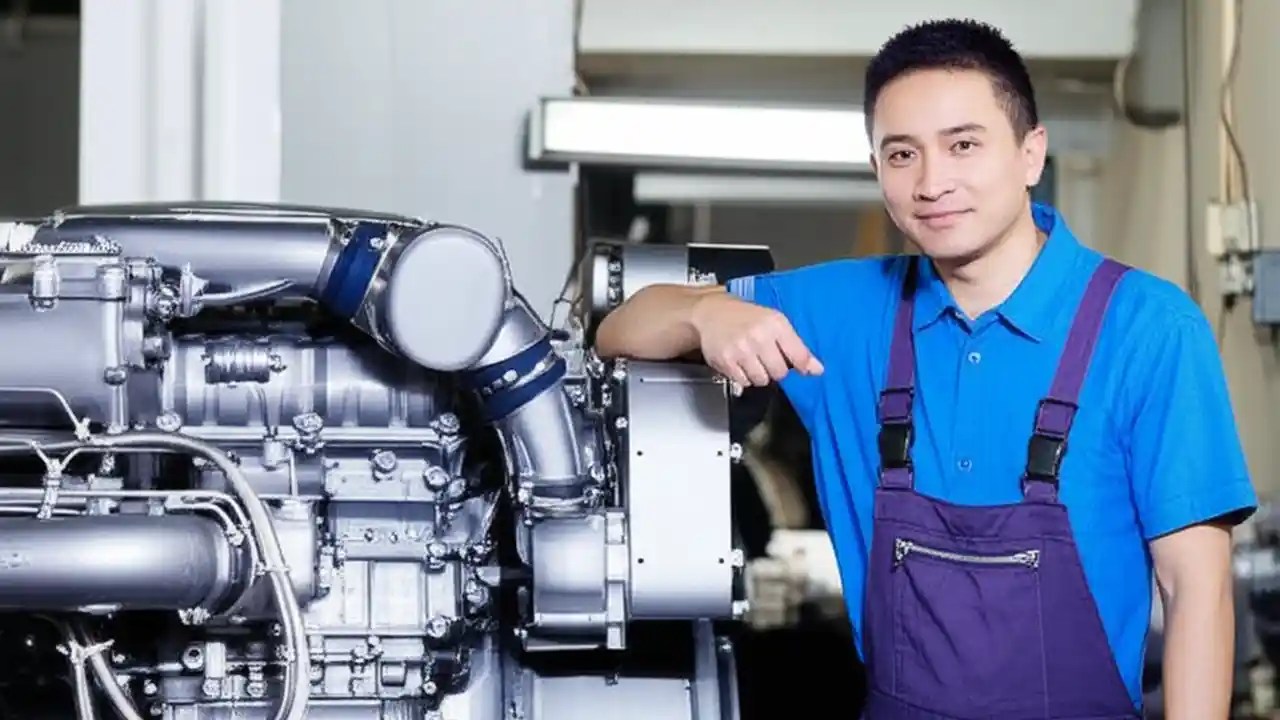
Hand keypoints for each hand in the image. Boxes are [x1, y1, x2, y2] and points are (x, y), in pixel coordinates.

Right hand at [690, 292, 823, 390]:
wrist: (712, 313)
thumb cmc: (746, 317)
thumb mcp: (775, 323)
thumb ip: (797, 348)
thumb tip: (817, 370)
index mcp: (775, 324)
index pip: (799, 356)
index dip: (802, 366)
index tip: (801, 368)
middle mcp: (758, 336)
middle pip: (779, 372)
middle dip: (775, 369)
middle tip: (767, 358)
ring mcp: (741, 350)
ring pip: (761, 380)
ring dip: (759, 374)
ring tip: (752, 360)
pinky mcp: (726, 361)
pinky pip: (744, 382)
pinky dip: (744, 376)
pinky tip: (740, 362)